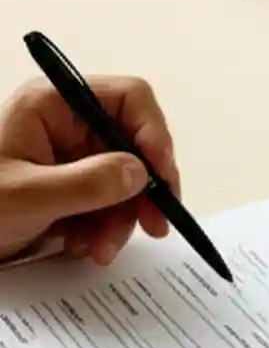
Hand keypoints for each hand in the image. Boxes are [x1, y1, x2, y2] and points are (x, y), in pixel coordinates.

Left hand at [0, 76, 179, 263]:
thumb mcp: (29, 197)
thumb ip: (88, 183)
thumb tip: (140, 173)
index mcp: (53, 105)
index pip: (129, 99)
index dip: (153, 133)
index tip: (160, 175)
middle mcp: (68, 123)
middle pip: (135, 146)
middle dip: (141, 191)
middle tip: (155, 225)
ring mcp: (72, 155)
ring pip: (127, 181)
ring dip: (121, 220)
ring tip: (98, 249)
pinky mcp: (73, 184)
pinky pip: (111, 202)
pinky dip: (106, 228)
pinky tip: (86, 246)